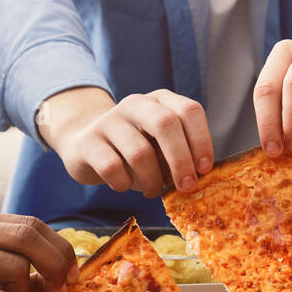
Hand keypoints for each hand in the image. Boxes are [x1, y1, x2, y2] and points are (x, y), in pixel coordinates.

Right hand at [41, 87, 213, 195]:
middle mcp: (136, 103)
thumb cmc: (137, 149)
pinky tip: (124, 186)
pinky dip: (123, 183)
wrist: (87, 146)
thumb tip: (200, 177)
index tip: (204, 169)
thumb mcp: (162, 145)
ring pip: (140, 152)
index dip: (201, 140)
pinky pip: (112, 167)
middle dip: (181, 160)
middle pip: (166, 124)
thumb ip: (181, 154)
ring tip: (154, 191)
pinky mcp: (88, 140)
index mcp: (161, 100)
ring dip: (152, 180)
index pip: (189, 110)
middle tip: (186, 186)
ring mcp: (109, 119)